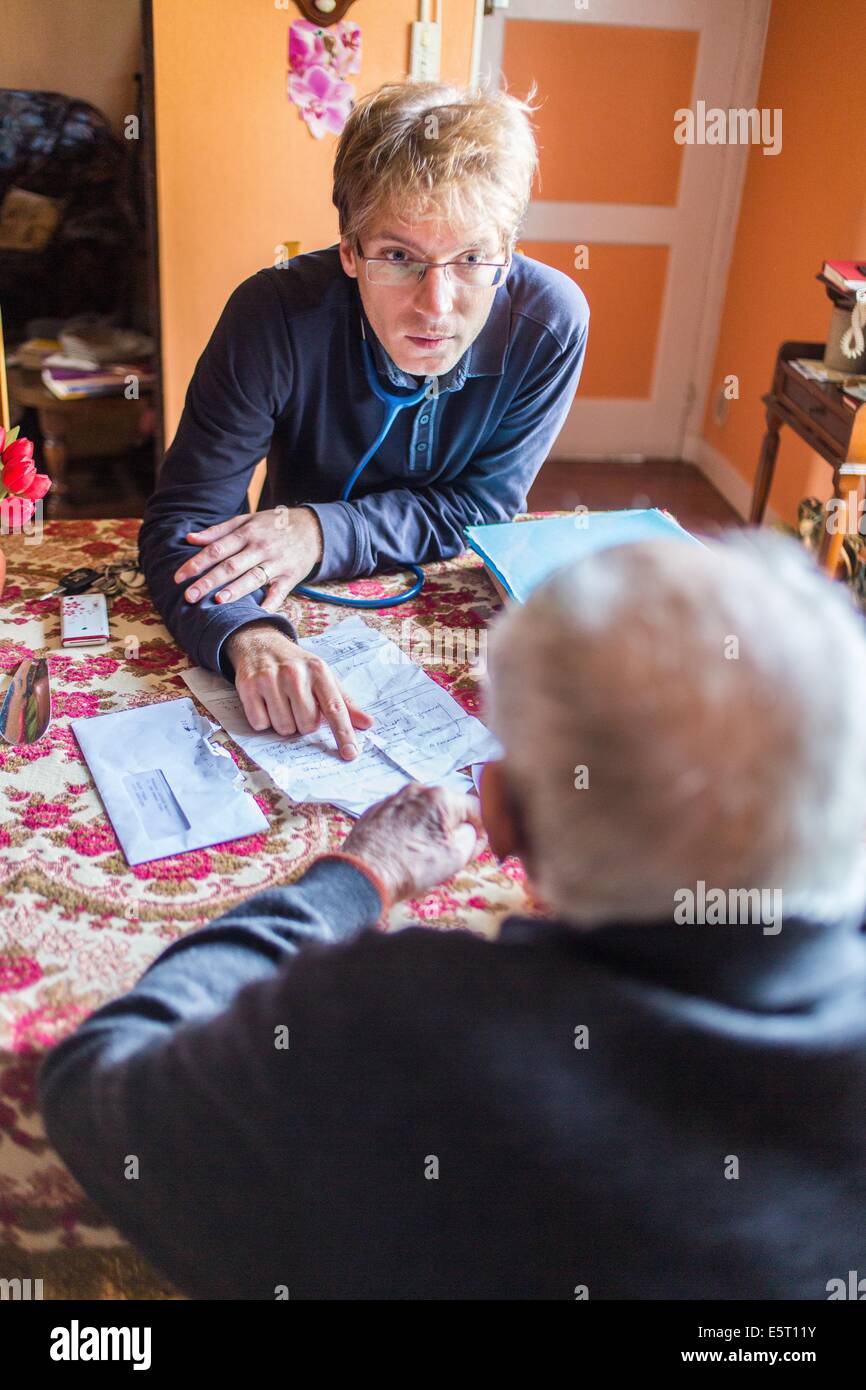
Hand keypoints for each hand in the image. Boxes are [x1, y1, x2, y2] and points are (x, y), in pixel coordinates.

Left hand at [173, 507, 323, 610]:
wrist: (311, 528)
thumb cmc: (272, 526)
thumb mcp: (246, 521)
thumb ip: (218, 531)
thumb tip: (191, 539)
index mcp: (246, 533)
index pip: (216, 549)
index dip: (196, 563)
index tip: (179, 577)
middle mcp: (260, 548)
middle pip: (231, 566)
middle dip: (208, 581)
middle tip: (189, 596)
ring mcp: (276, 563)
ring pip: (253, 578)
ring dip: (236, 590)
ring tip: (218, 601)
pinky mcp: (291, 576)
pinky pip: (279, 592)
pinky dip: (270, 602)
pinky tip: (258, 612)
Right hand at [226, 623, 372, 757]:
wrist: (260, 643)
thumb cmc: (297, 666)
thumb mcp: (323, 677)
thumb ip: (344, 702)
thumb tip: (367, 723)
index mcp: (318, 671)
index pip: (335, 708)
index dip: (343, 733)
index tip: (350, 753)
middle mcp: (294, 673)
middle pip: (306, 725)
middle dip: (303, 723)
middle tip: (297, 706)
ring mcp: (269, 679)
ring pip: (283, 728)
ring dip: (284, 723)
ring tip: (281, 703)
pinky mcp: (248, 686)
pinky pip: (259, 723)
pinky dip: (263, 720)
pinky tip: (264, 702)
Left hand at [341, 783, 485, 901]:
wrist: (363, 876)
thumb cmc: (411, 868)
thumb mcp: (456, 857)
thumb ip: (473, 837)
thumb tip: (471, 831)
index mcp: (441, 797)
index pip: (475, 808)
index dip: (481, 830)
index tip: (476, 847)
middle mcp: (417, 790)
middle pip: (448, 809)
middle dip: (453, 830)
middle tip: (449, 856)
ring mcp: (394, 799)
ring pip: (424, 813)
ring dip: (430, 830)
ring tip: (423, 857)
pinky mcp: (376, 810)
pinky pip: (402, 817)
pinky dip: (408, 831)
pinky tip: (404, 851)